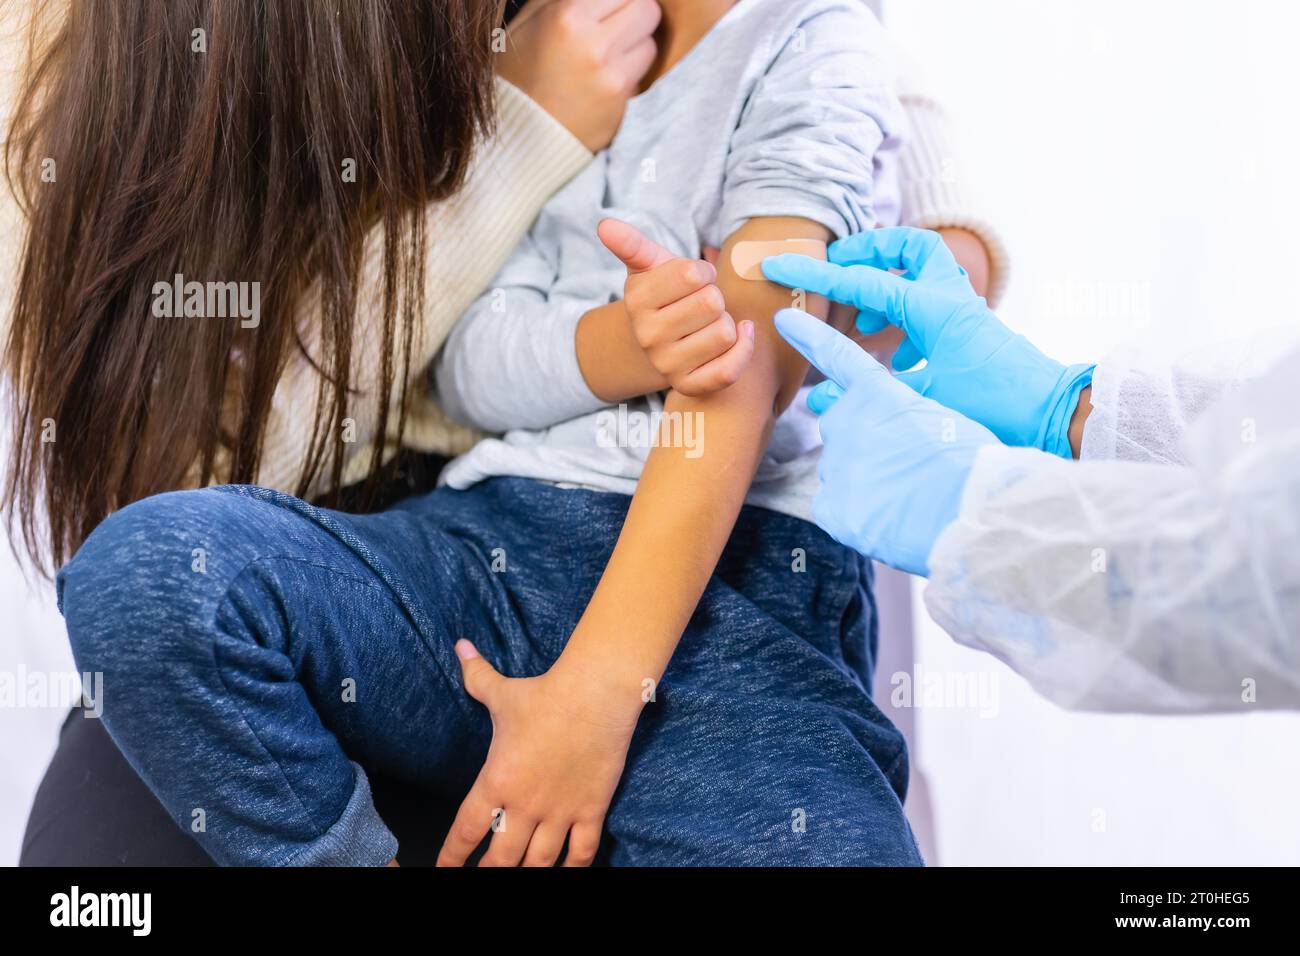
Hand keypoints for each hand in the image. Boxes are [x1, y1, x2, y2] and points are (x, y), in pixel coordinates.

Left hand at [437, 640, 639, 866]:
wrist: (595, 694)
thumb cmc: (544, 694)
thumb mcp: (502, 691)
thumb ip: (476, 677)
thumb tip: (460, 647)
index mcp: (496, 781)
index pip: (465, 832)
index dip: (452, 857)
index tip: (445, 869)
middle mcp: (524, 805)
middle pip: (500, 859)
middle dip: (488, 873)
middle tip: (482, 877)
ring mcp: (559, 812)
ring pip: (538, 862)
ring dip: (527, 874)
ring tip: (519, 879)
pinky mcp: (591, 810)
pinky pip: (581, 852)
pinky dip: (573, 868)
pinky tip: (565, 872)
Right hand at [496, 0, 660, 152]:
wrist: (518, 136)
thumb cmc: (516, 76)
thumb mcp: (527, 23)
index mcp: (567, 16)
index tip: (610, 6)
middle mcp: (594, 44)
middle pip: (647, 10)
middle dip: (635, 13)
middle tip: (619, 24)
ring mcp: (612, 77)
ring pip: (649, 44)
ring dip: (636, 45)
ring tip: (609, 55)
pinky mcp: (622, 103)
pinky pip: (641, 77)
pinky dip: (629, 75)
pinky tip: (605, 80)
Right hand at [599, 218, 755, 394]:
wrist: (658, 342)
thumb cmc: (663, 295)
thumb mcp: (648, 266)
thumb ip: (631, 244)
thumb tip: (604, 225)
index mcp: (637, 300)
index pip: (695, 273)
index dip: (703, 272)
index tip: (693, 280)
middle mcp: (647, 336)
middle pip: (713, 303)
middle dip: (715, 298)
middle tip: (700, 304)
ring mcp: (667, 365)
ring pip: (725, 333)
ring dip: (726, 323)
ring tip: (707, 323)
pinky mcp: (688, 386)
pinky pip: (729, 370)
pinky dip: (743, 349)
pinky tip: (739, 336)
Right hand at [763, 227, 1093, 457]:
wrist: (1054, 416)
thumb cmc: (996, 407)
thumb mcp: (925, 401)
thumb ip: (871, 392)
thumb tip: (820, 402)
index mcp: (934, 308)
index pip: (862, 283)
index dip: (814, 276)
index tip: (776, 266)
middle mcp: (950, 300)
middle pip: (909, 247)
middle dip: (870, 250)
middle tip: (837, 267)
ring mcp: (963, 314)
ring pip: (920, 277)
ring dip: (887, 288)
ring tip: (862, 324)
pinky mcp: (969, 334)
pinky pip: (930, 311)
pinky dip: (906, 321)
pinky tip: (895, 356)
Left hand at [775, 309, 998, 575]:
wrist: (970, 511)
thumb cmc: (973, 464)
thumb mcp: (945, 419)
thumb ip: (907, 416)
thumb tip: (890, 437)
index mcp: (879, 394)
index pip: (837, 357)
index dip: (810, 336)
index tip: (783, 318)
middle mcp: (845, 423)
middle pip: (842, 429)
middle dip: (863, 444)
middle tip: (902, 468)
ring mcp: (834, 465)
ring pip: (842, 471)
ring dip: (866, 482)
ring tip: (904, 500)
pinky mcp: (831, 507)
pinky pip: (837, 509)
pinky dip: (858, 517)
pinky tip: (887, 523)